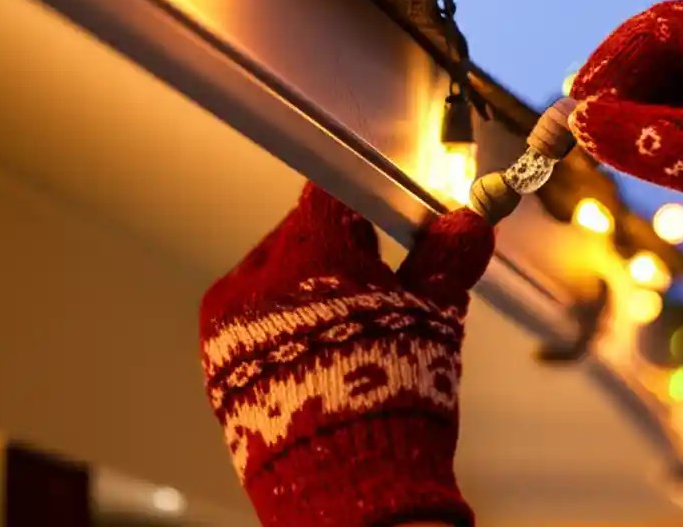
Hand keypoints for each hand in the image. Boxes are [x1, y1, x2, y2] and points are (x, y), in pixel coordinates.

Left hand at [199, 184, 491, 525]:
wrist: (350, 487)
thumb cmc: (392, 401)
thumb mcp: (432, 316)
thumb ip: (446, 259)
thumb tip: (469, 222)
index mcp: (311, 252)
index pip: (330, 196)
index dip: (363, 203)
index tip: (382, 213)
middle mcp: (257, 279)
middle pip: (301, 237)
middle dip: (338, 254)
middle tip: (376, 283)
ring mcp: (227, 324)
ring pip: (273, 281)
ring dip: (307, 293)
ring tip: (347, 336)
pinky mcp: (213, 364)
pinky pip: (250, 323)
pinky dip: (281, 331)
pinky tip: (318, 361)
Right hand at [569, 0, 682, 330]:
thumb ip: (656, 143)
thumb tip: (584, 122)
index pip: (665, 29)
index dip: (611, 59)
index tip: (576, 100)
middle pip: (663, 60)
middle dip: (612, 91)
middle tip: (567, 133)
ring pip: (674, 98)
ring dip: (629, 120)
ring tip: (589, 148)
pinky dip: (654, 145)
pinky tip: (630, 162)